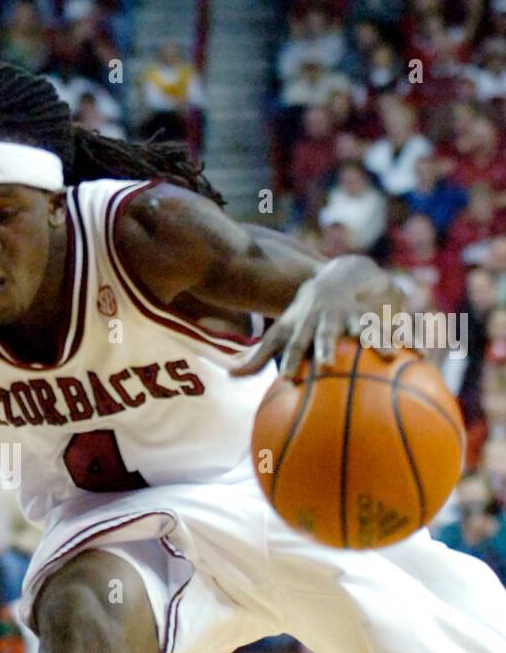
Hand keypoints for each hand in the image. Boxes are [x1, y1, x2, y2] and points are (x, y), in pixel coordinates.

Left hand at [232, 255, 398, 379]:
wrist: (342, 273)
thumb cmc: (306, 313)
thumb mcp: (283, 330)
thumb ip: (259, 355)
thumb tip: (230, 376)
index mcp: (306, 324)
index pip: (294, 342)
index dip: (290, 358)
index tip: (286, 379)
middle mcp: (329, 317)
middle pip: (327, 332)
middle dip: (326, 346)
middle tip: (326, 365)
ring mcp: (356, 312)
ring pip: (365, 327)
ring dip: (374, 339)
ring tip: (387, 356)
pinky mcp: (380, 310)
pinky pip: (395, 326)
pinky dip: (407, 339)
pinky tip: (421, 356)